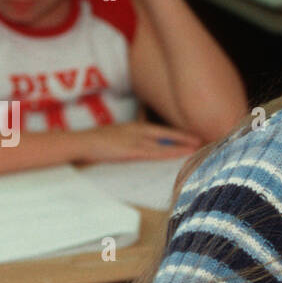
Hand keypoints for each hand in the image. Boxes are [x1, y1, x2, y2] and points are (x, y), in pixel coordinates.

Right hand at [78, 121, 203, 163]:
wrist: (79, 144)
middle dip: (184, 136)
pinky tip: (181, 154)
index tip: (190, 136)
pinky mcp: (131, 150)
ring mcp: (134, 140)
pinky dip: (170, 153)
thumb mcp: (113, 140)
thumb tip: (137, 149)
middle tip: (202, 139)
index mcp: (132, 127)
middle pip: (166, 133)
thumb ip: (127, 143)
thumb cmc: (93, 145)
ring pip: (164, 143)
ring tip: (198, 147)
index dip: (176, 133)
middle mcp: (136, 130)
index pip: (159, 130)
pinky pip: (155, 152)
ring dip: (181, 145)